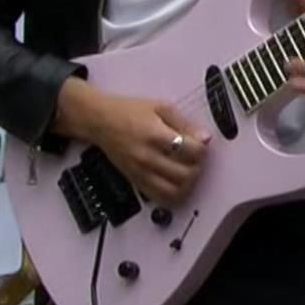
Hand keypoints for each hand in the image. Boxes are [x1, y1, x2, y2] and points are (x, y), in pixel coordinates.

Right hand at [55, 78, 208, 207]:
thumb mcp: (160, 108)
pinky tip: (175, 183)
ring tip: (187, 171)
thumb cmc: (127, 112)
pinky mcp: (136, 181)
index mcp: (156, 135)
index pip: (192, 151)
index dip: (202, 148)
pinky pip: (159, 197)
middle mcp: (148, 157)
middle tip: (196, 158)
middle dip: (197, 166)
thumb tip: (204, 137)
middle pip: (186, 174)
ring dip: (187, 183)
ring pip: (174, 191)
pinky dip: (172, 194)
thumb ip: (184, 123)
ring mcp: (141, 172)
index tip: (201, 144)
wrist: (100, 121)